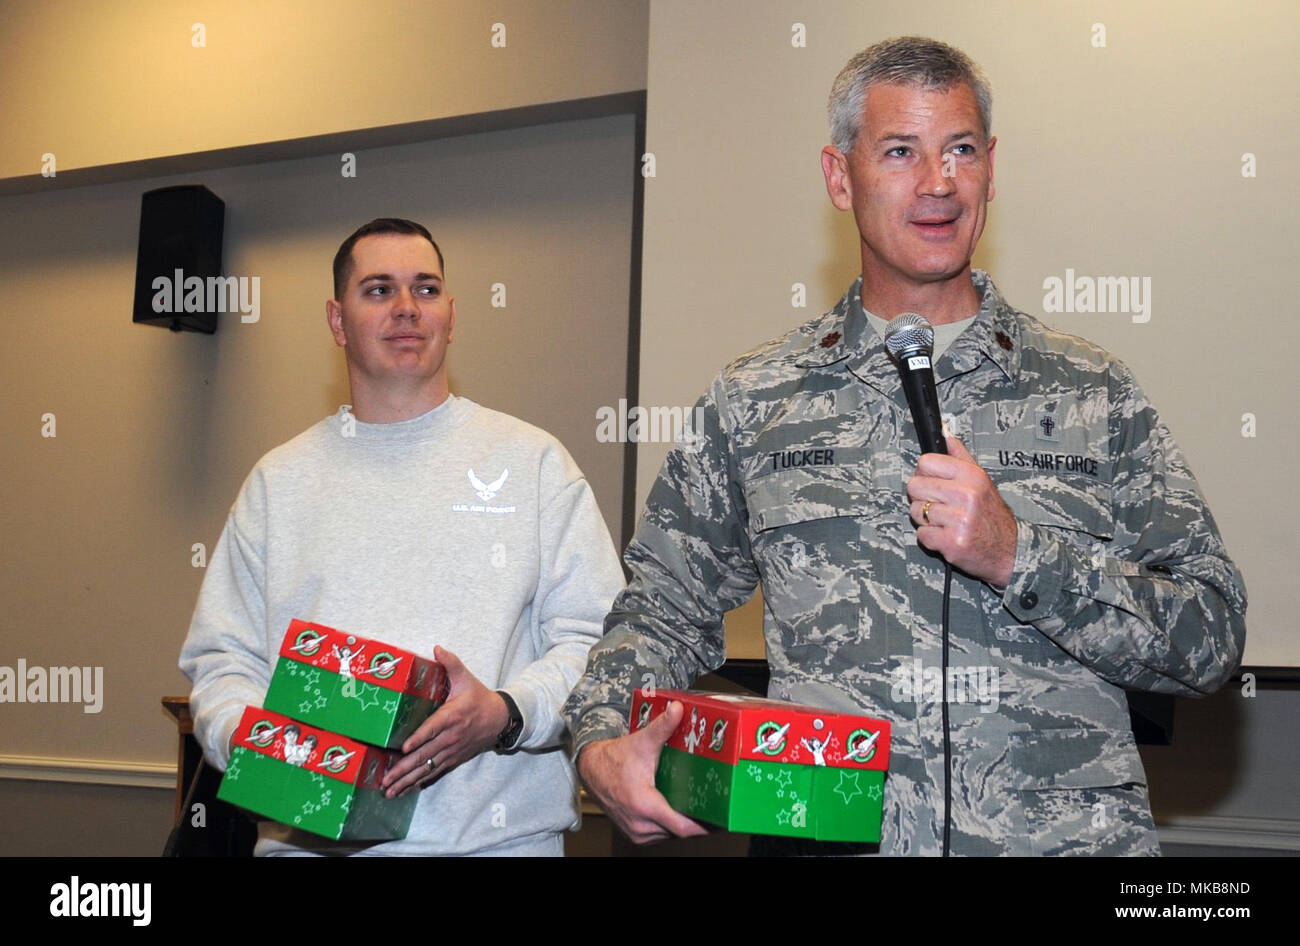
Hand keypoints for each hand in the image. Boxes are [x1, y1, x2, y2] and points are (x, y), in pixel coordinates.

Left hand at [381, 646, 508, 798]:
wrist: (500, 719)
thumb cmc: (479, 698)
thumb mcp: (466, 678)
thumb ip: (451, 664)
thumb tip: (437, 648)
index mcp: (452, 716)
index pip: (433, 728)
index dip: (419, 739)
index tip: (404, 748)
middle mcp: (451, 736)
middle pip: (425, 755)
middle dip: (404, 769)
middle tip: (386, 780)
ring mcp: (452, 751)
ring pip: (427, 768)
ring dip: (408, 780)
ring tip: (391, 791)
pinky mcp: (454, 759)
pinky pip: (435, 773)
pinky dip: (420, 782)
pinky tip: (407, 790)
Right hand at [576, 700, 708, 843]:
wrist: (590, 769)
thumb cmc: (613, 759)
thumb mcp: (641, 742)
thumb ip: (662, 726)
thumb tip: (678, 709)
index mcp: (644, 805)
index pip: (682, 827)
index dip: (703, 825)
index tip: (718, 818)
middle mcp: (640, 823)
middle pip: (679, 831)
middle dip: (696, 821)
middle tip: (713, 806)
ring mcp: (636, 832)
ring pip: (670, 834)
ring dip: (682, 823)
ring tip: (697, 807)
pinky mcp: (634, 834)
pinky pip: (659, 835)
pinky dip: (669, 826)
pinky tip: (676, 811)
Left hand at [906, 432, 1017, 587]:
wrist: (1010, 551)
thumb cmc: (990, 514)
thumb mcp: (981, 480)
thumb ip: (959, 455)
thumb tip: (944, 430)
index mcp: (971, 476)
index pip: (925, 463)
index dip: (924, 474)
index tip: (933, 483)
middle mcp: (966, 495)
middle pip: (914, 486)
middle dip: (921, 498)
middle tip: (939, 506)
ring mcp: (959, 520)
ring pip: (915, 512)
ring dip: (925, 520)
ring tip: (945, 522)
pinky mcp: (951, 542)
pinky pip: (921, 535)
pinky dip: (930, 538)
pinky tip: (946, 535)